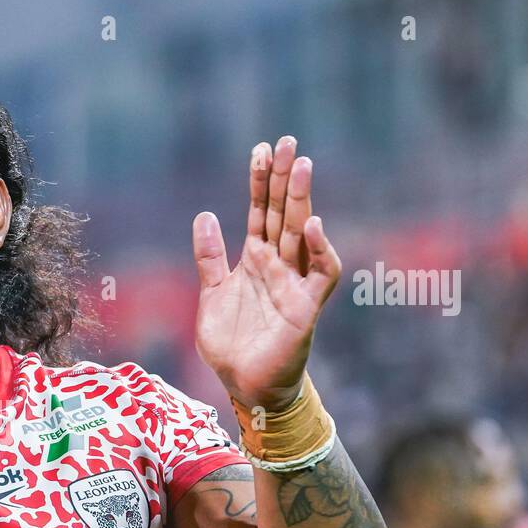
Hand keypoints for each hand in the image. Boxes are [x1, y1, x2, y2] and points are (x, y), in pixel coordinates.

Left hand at [191, 136, 342, 411]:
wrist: (244, 385)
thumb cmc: (232, 344)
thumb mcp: (211, 294)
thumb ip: (209, 258)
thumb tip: (204, 215)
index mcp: (255, 260)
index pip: (260, 212)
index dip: (260, 182)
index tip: (260, 149)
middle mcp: (278, 265)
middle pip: (283, 213)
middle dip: (284, 179)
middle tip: (287, 142)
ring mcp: (294, 283)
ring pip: (303, 233)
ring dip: (303, 200)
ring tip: (302, 165)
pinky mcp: (306, 307)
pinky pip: (322, 274)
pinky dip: (322, 250)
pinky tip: (314, 225)